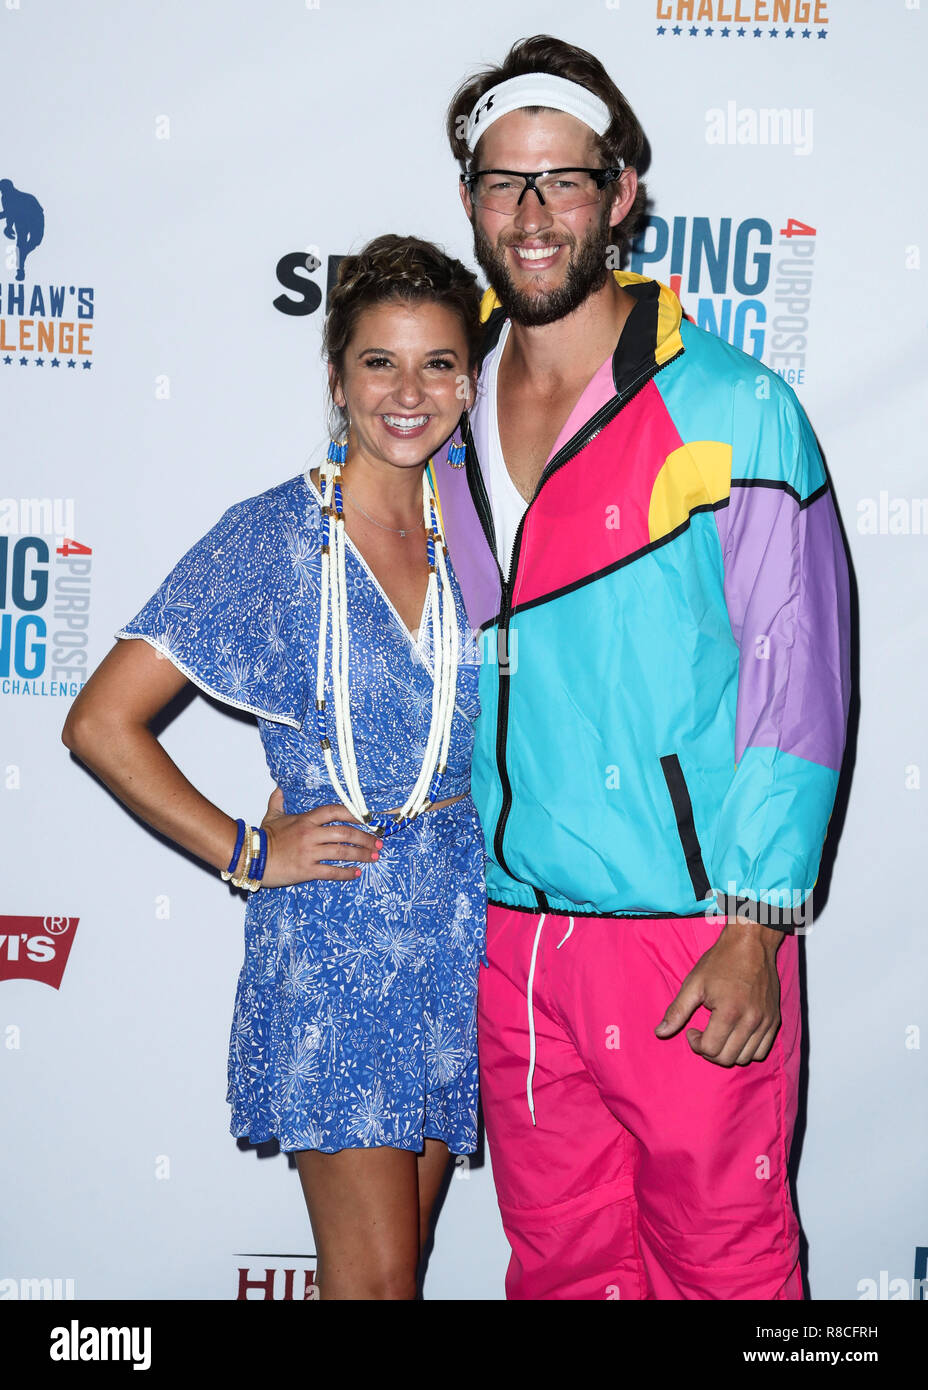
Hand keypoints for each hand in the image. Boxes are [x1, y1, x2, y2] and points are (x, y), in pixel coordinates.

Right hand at [257, 787, 381, 886]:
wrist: (250, 857)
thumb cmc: (262, 837)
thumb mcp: (272, 815)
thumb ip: (278, 800)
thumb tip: (280, 788)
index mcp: (306, 819)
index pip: (336, 811)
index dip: (355, 814)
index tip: (369, 819)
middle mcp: (311, 834)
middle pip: (345, 833)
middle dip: (365, 838)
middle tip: (379, 842)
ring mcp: (309, 852)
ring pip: (342, 852)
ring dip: (362, 854)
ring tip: (375, 857)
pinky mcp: (306, 870)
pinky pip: (331, 871)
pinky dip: (346, 873)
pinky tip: (356, 873)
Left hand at [654, 919, 783, 1065]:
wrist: (752, 944)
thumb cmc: (721, 961)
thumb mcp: (694, 983)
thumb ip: (677, 1011)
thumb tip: (660, 1032)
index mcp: (729, 1012)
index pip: (710, 1049)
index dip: (695, 1044)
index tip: (692, 1031)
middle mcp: (751, 1020)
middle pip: (727, 1059)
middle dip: (709, 1052)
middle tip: (704, 1035)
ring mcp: (765, 1022)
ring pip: (745, 1058)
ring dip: (728, 1053)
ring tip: (719, 1034)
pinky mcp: (774, 1021)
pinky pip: (762, 1051)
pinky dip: (746, 1050)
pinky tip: (735, 1034)